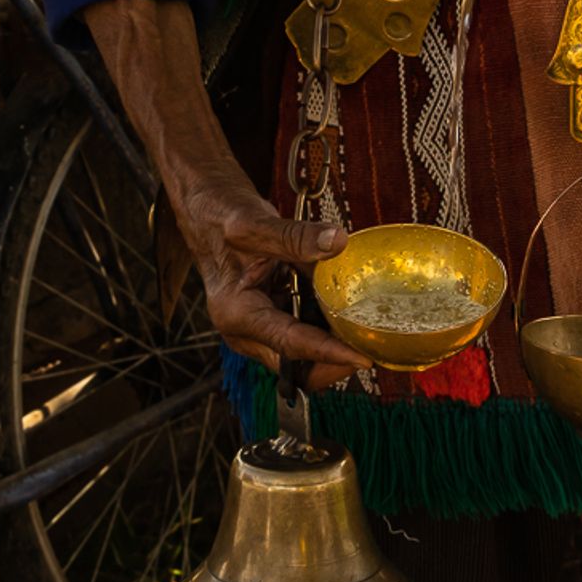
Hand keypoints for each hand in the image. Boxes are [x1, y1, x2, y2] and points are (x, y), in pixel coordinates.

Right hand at [172, 159, 365, 389]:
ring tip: (365, 334)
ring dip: (330, 350)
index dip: (329, 354)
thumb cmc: (224, 219)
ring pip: (300, 358)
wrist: (209, 214)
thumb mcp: (256, 224)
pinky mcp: (269, 321)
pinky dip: (324, 330)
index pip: (290, 344)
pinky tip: (346, 313)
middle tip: (371, 349)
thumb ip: (296, 236)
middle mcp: (244, 332)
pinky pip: (300, 336)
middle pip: (294, 367)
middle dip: (332, 364)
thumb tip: (338, 241)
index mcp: (237, 313)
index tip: (363, 360)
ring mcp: (256, 330)